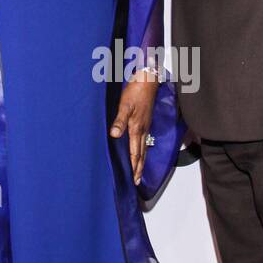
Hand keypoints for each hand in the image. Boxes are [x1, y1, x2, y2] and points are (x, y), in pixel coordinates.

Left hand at [110, 69, 158, 185]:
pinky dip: (142, 151)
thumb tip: (114, 135)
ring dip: (142, 161)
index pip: (135, 152)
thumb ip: (119, 121)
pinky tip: (141, 152)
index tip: (133, 178)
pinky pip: (144, 141)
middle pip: (142, 153)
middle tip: (137, 181)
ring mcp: (146, 126)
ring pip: (144, 148)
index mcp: (137, 128)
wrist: (148, 81)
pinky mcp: (146, 122)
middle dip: (139, 168)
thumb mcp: (125, 105)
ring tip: (139, 171)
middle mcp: (143, 130)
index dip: (134, 166)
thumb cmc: (135, 91)